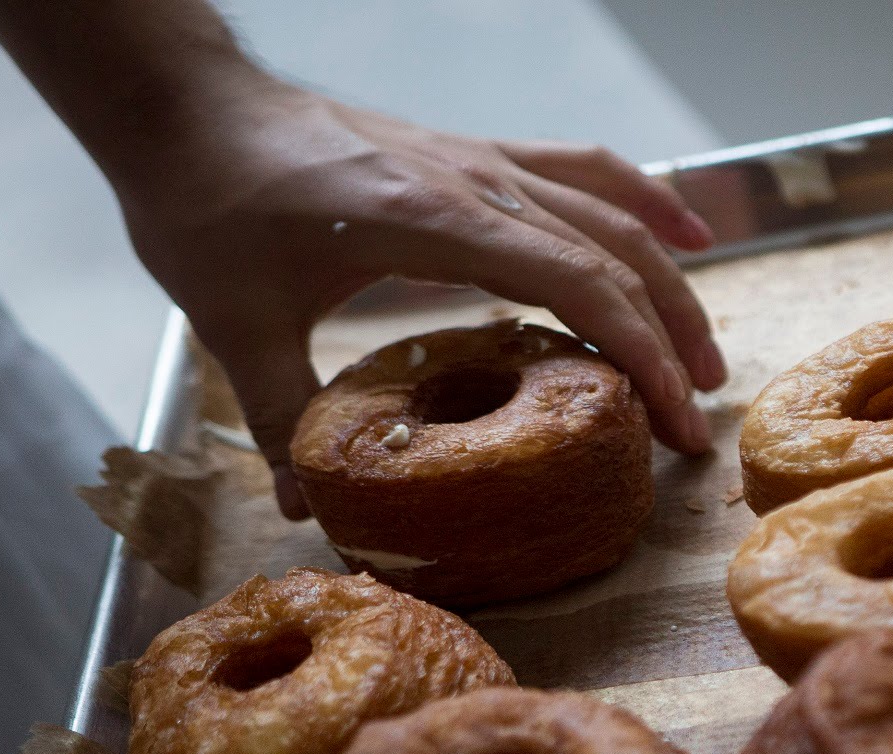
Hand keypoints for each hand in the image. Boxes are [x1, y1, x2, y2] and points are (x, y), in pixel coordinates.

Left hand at [111, 78, 723, 518]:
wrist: (187, 107)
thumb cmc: (209, 202)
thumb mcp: (234, 323)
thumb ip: (282, 415)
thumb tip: (309, 507)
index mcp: (432, 219)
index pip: (577, 284)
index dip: (640, 354)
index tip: (672, 422)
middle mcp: (476, 182)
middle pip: (616, 253)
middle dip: (672, 339)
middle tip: (697, 421)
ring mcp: (481, 162)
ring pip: (613, 213)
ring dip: (672, 283)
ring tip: (706, 355)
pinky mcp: (473, 156)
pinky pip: (584, 170)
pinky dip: (644, 200)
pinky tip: (684, 231)